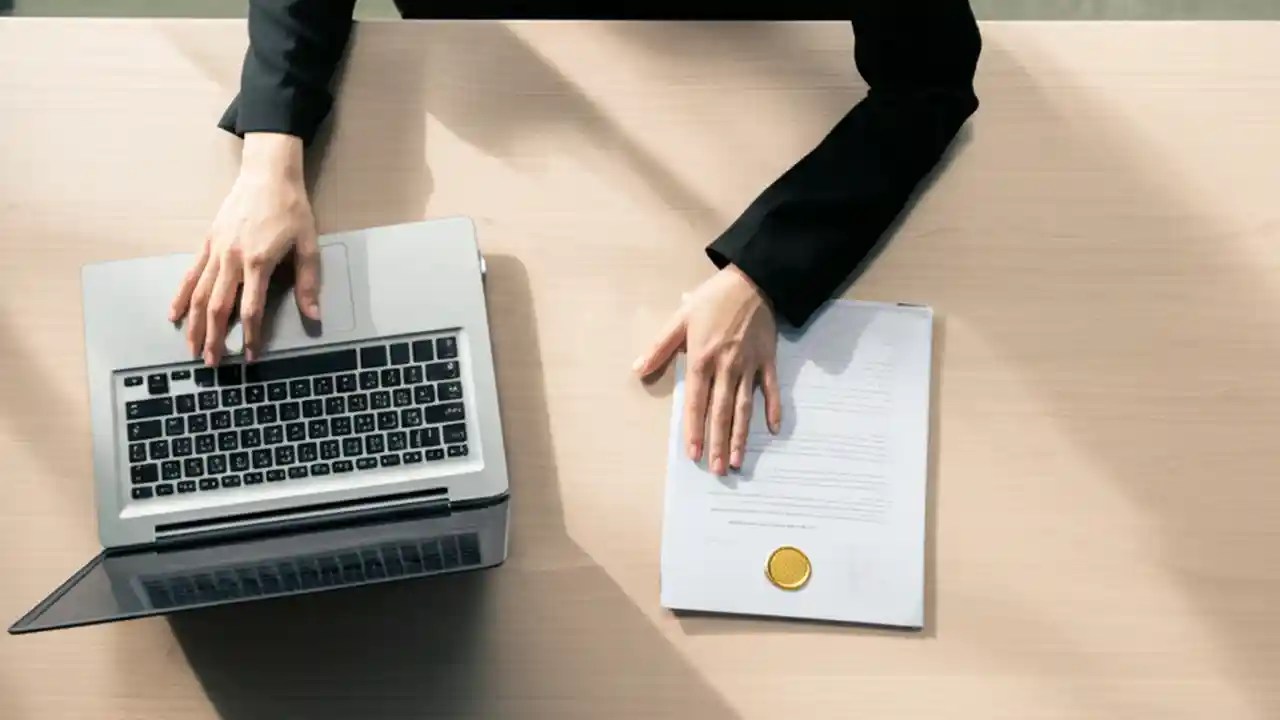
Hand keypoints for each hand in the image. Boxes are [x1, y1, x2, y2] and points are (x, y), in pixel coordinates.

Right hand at [169, 133, 319, 364]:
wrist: (267, 173)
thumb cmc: (291, 208)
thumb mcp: (308, 244)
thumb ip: (309, 282)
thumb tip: (313, 316)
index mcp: (258, 261)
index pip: (251, 308)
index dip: (250, 335)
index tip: (249, 356)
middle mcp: (231, 258)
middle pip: (218, 307)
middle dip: (214, 338)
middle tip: (212, 364)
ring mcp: (215, 250)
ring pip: (199, 294)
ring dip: (194, 324)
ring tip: (191, 349)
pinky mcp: (207, 242)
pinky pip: (190, 274)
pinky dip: (181, 296)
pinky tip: (174, 315)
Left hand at [634, 265, 781, 474]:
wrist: (751, 280)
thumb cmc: (712, 299)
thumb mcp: (680, 319)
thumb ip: (659, 347)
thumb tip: (638, 369)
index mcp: (703, 359)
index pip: (697, 402)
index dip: (694, 429)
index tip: (693, 453)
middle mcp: (727, 368)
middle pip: (721, 412)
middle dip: (717, 443)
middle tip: (716, 470)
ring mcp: (749, 366)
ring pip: (744, 407)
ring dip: (740, 436)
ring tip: (737, 460)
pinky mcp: (768, 360)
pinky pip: (770, 389)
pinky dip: (772, 409)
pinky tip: (772, 429)